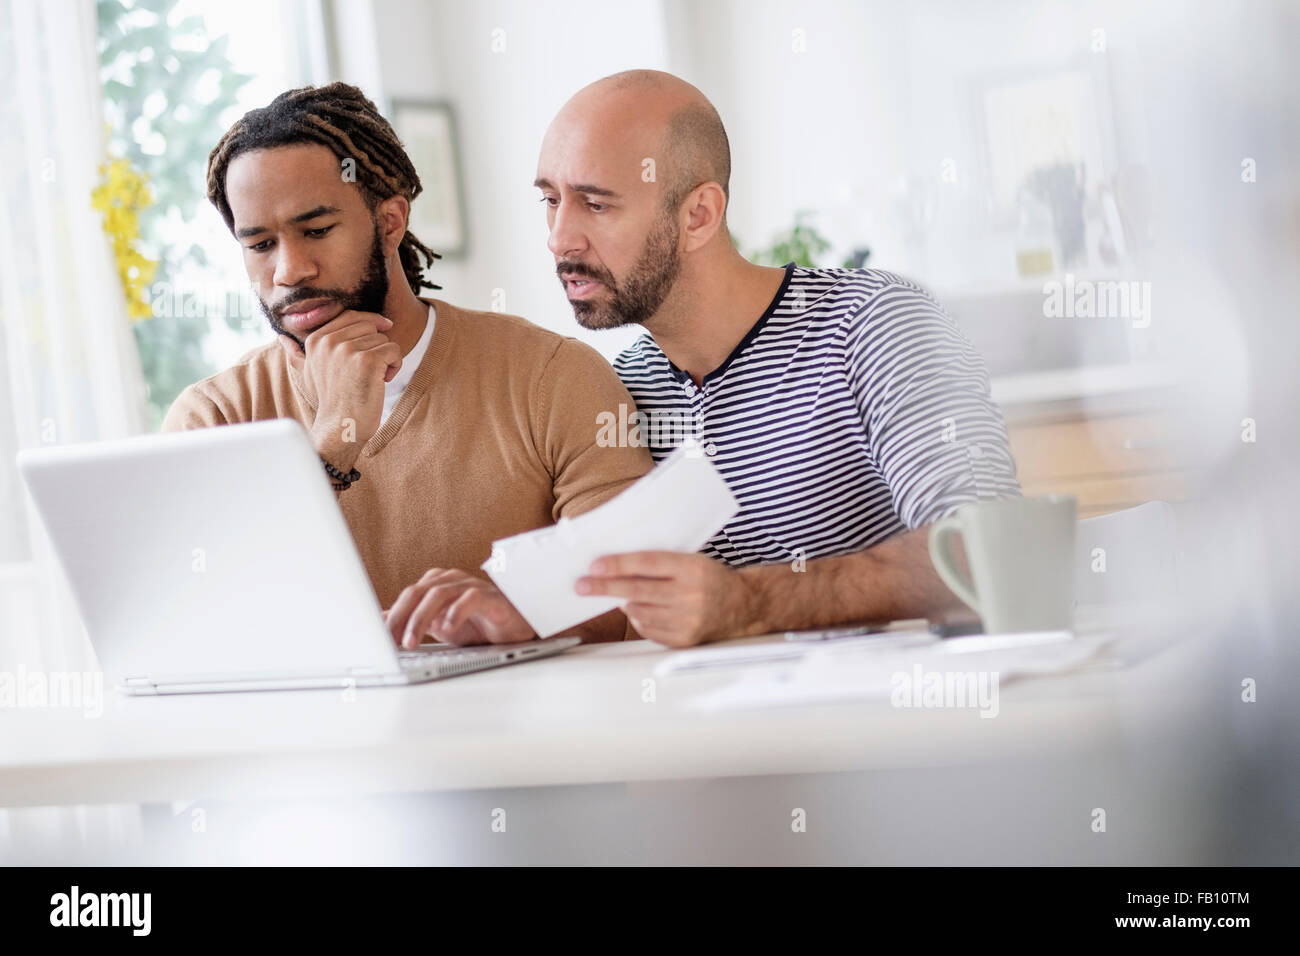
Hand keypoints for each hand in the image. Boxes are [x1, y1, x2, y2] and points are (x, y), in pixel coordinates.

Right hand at [278, 310, 401, 469]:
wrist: (340, 426)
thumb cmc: (329, 400)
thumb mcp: (308, 373)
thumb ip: (296, 353)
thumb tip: (281, 337)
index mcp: (316, 339)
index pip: (352, 316)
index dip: (371, 322)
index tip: (383, 330)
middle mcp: (329, 341)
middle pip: (370, 326)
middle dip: (377, 344)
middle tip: (371, 368)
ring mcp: (348, 350)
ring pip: (384, 339)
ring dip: (387, 359)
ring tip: (374, 378)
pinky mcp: (367, 361)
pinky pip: (394, 350)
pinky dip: (395, 365)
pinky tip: (383, 380)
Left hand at [384, 569, 536, 647]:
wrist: (514, 630)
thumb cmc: (478, 624)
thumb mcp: (438, 626)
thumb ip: (412, 621)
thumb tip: (382, 621)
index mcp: (436, 585)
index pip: (408, 596)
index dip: (393, 616)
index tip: (379, 639)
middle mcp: (452, 581)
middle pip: (418, 591)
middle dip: (402, 617)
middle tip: (392, 642)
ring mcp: (471, 586)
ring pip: (439, 593)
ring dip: (421, 618)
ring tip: (412, 642)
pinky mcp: (491, 597)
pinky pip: (471, 598)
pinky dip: (456, 612)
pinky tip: (447, 628)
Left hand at [575, 552, 758, 646]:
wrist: (744, 607)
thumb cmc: (711, 579)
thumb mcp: (690, 561)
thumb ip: (659, 565)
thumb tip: (616, 570)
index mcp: (693, 569)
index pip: (648, 564)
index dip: (619, 564)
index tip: (594, 565)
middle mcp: (691, 595)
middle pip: (638, 590)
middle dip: (605, 587)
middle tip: (581, 585)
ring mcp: (688, 621)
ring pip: (639, 612)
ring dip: (627, 604)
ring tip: (627, 596)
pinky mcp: (684, 640)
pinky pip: (648, 629)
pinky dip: (641, 619)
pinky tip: (647, 611)